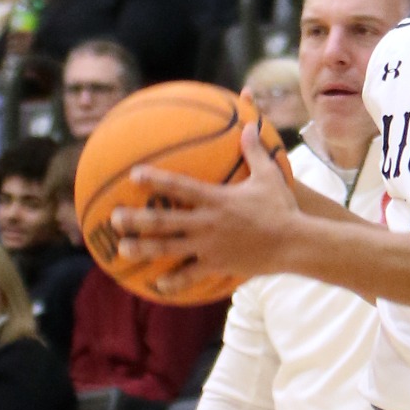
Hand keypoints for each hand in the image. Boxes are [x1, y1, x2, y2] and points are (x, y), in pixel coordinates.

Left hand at [111, 125, 293, 292]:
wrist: (295, 243)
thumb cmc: (281, 208)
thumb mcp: (269, 175)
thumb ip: (254, 150)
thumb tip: (249, 124)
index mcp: (216, 199)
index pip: (180, 186)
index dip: (156, 179)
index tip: (134, 175)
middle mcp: (207, 223)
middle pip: (165, 221)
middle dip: (137, 220)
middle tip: (114, 219)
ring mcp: (209, 246)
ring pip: (170, 249)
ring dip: (144, 249)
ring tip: (122, 250)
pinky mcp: (217, 265)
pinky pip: (191, 275)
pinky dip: (173, 280)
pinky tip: (157, 285)